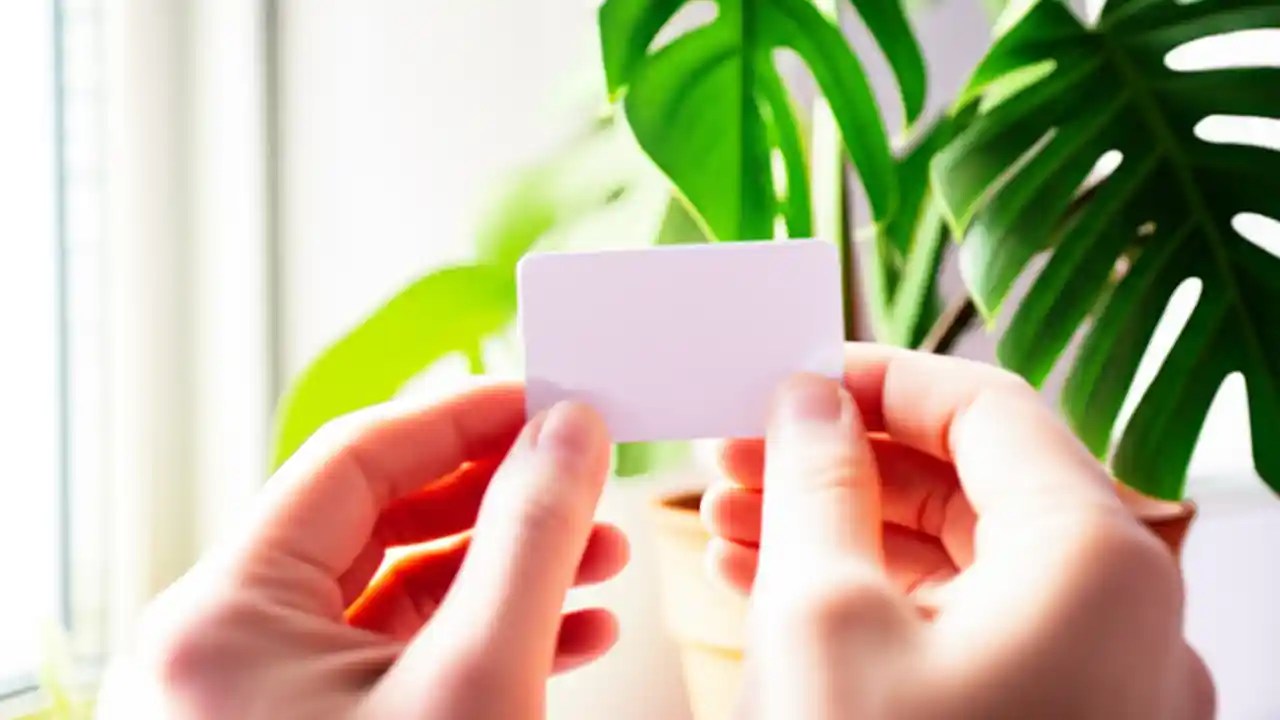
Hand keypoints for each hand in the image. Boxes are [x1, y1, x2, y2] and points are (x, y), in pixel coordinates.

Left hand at [101, 384, 626, 718]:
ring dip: (504, 572)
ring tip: (603, 562)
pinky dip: (482, 639)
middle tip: (584, 474)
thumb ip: (527, 543)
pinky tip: (570, 634)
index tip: (548, 398)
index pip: (351, 460)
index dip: (461, 418)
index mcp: (223, 619)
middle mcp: (225, 652)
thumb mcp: (475, 686)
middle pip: (374, 522)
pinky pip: (396, 663)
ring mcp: (262, 704)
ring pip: (394, 596)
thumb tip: (572, 434)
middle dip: (497, 499)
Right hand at [701, 345, 1213, 719]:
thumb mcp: (821, 620)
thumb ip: (816, 482)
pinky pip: (970, 635)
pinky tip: (776, 585)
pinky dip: (878, 602)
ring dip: (847, 530)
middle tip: (744, 449)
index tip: (795, 371)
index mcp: (1098, 561)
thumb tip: (809, 403)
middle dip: (845, 460)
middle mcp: (1126, 618)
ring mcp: (1100, 685)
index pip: (987, 407)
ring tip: (732, 518)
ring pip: (963, 564)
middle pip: (975, 486)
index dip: (878, 376)